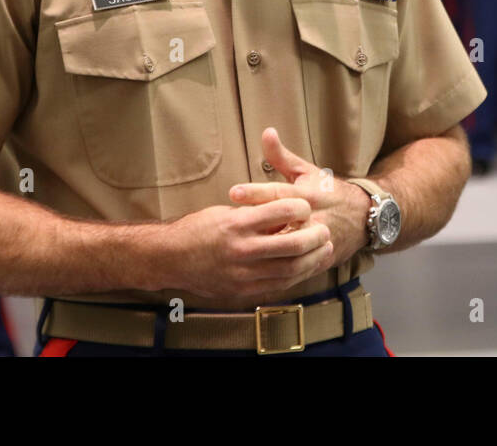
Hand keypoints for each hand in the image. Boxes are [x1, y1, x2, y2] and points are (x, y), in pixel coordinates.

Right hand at [159, 197, 334, 300]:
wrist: (171, 258)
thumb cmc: (198, 229)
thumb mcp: (227, 211)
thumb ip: (256, 214)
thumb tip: (287, 215)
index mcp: (238, 223)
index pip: (282, 211)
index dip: (302, 207)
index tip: (307, 206)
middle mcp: (242, 249)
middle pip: (293, 244)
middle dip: (315, 237)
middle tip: (325, 230)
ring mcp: (244, 273)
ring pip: (291, 268)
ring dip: (313, 259)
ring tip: (324, 249)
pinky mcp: (243, 290)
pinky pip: (279, 284)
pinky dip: (298, 275)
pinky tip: (307, 267)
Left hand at [228, 128, 371, 270]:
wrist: (364, 216)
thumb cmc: (330, 191)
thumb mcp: (308, 171)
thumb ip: (283, 156)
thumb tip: (266, 132)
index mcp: (308, 194)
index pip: (279, 193)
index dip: (256, 193)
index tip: (233, 192)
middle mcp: (313, 218)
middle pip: (283, 223)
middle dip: (258, 225)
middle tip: (231, 225)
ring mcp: (318, 241)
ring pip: (290, 249)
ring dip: (267, 250)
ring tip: (240, 251)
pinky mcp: (320, 259)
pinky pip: (298, 267)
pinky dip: (279, 269)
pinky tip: (256, 270)